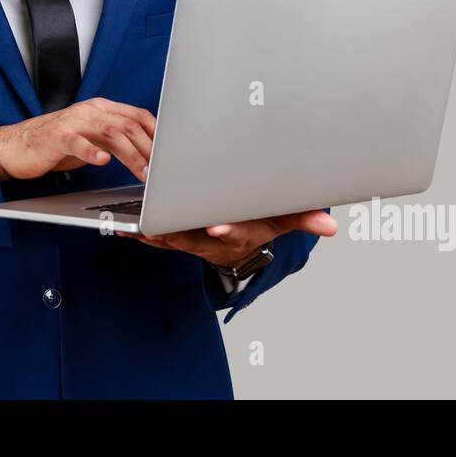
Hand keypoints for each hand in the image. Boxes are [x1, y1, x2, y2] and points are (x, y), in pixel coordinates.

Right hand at [0, 97, 155, 181]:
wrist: (17, 145)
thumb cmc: (57, 144)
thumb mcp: (91, 137)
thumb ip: (115, 139)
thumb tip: (147, 152)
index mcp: (101, 108)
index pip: (138, 115)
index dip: (157, 134)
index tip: (171, 153)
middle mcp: (90, 111)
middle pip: (129, 125)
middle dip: (149, 149)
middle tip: (161, 171)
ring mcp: (73, 122)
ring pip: (111, 133)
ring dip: (131, 155)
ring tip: (143, 173)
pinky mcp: (56, 137)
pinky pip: (77, 142)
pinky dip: (92, 152)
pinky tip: (103, 162)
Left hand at [116, 209, 337, 268]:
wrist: (243, 235)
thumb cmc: (261, 217)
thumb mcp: (285, 215)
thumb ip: (304, 217)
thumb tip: (330, 225)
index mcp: (242, 232)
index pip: (236, 231)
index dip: (228, 229)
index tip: (218, 225)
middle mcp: (216, 240)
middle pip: (197, 235)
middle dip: (178, 228)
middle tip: (160, 222)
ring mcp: (195, 240)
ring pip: (172, 237)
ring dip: (154, 231)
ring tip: (136, 222)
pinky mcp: (178, 237)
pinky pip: (158, 236)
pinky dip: (143, 232)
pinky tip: (125, 224)